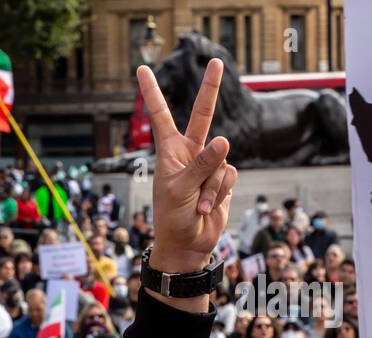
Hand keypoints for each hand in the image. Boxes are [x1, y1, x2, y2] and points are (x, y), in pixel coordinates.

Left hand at [136, 60, 236, 278]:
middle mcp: (189, 152)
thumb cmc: (172, 218)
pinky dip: (220, 193)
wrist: (186, 244)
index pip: (160, 115)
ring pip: (221, 160)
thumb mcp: (180, 190)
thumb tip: (224, 139)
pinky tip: (208, 207)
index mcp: (169, 151)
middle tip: (215, 60)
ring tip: (198, 205)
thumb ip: (201, 165)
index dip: (152, 92)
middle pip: (202, 115)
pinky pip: (230, 175)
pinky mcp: (222, 178)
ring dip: (211, 187)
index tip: (141, 69)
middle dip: (210, 88)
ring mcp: (208, 164)